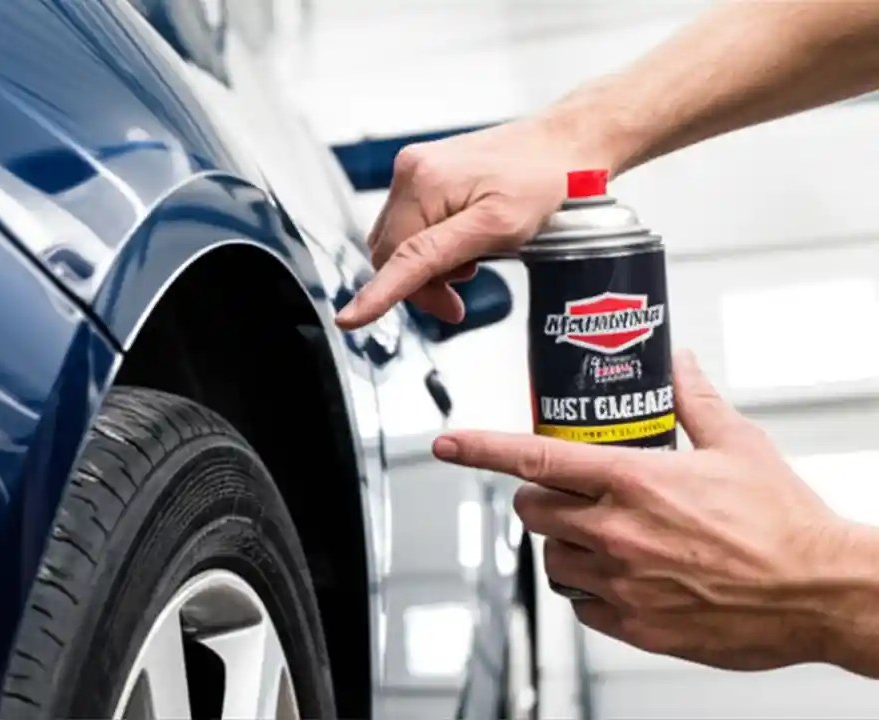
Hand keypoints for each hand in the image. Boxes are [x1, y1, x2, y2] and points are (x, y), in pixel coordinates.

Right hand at [335, 117, 604, 329]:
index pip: (395, 255)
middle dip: (422, 282)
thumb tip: (391, 282)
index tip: (350, 321)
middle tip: (459, 300)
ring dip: (428, 265)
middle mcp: (410, 172)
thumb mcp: (496, 229)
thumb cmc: (546, 180)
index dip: (376, 294)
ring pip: (400, 242)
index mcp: (422, 182)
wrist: (568, 144)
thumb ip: (438, 258)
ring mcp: (416, 171)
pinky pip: (411, 224)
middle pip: (391, 252)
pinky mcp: (426, 175)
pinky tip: (465, 245)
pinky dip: (432, 246)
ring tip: (473, 262)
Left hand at [432, 351, 873, 671]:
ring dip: (566, 545)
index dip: (481, 448)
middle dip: (543, 498)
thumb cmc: (785, 523)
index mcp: (634, 481)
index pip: (534, 459)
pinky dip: (591, 589)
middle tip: (575, 496)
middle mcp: (616, 532)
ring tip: (608, 537)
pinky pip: (581, 605)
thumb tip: (678, 364)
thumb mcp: (739, 445)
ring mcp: (620, 582)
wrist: (820, 593)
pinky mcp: (633, 625)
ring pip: (551, 559)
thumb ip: (694, 400)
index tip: (447, 442)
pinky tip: (626, 575)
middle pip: (532, 510)